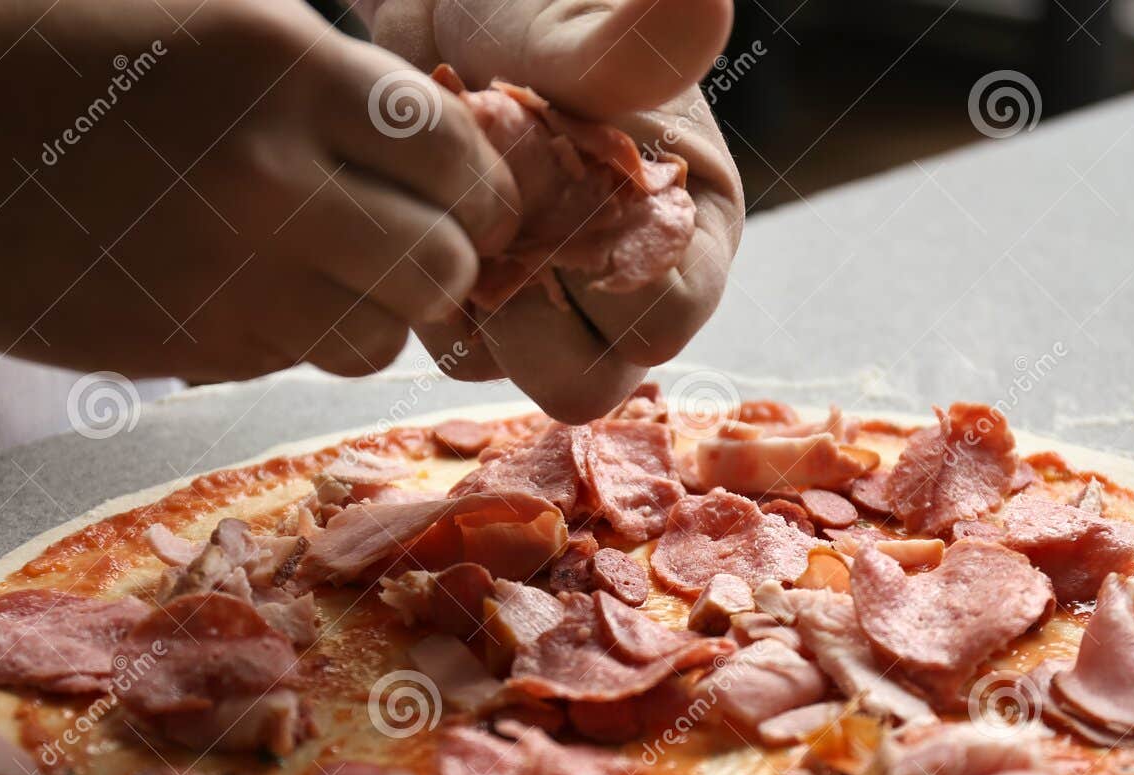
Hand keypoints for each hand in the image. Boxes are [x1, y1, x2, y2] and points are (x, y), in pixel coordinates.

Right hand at [0, 0, 519, 380]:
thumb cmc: (61, 35)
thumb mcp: (219, 17)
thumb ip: (334, 91)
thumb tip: (439, 162)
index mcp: (287, 71)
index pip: (460, 163)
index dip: (480, 190)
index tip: (470, 200)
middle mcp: (268, 185)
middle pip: (437, 270)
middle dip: (442, 262)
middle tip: (411, 245)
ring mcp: (220, 280)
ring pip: (373, 342)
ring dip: (371, 314)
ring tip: (326, 273)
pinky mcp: (174, 351)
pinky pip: (289, 366)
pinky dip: (293, 338)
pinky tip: (245, 289)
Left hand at [361, 0, 743, 420]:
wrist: (450, 7)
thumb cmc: (534, 9)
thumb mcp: (579, 29)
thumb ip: (634, 52)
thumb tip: (711, 3)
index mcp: (686, 236)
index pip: (662, 322)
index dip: (598, 277)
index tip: (556, 193)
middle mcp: (621, 289)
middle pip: (583, 379)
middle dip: (521, 301)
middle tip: (490, 205)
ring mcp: (544, 307)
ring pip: (500, 371)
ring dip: (465, 292)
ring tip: (453, 196)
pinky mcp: (476, 306)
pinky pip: (443, 344)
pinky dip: (422, 283)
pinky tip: (422, 211)